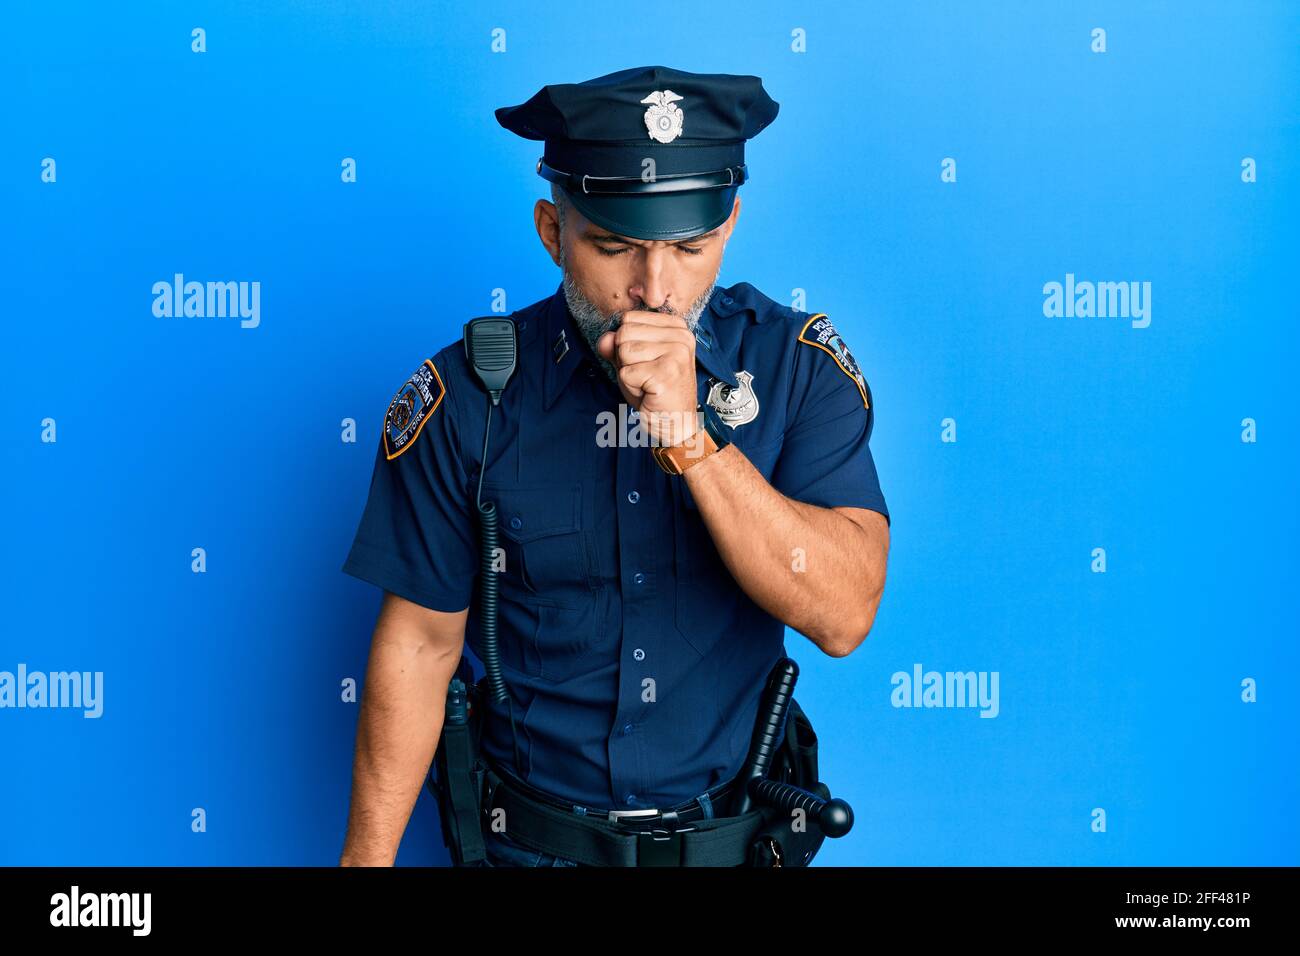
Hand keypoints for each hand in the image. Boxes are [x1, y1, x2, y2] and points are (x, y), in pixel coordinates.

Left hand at [596, 310, 699, 446]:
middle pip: (624, 332)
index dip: (626, 342)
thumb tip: (604, 339)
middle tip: (645, 375)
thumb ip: (616, 346)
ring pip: (624, 351)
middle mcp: (681, 337)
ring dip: (628, 373)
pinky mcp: (666, 373)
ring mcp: (676, 354)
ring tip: (647, 383)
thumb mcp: (633, 362)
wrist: (675, 423)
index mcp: (676, 327)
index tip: (645, 360)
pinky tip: (648, 392)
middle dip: (625, 358)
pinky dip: (630, 386)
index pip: (629, 318)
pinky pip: (626, 373)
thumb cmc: (657, 392)